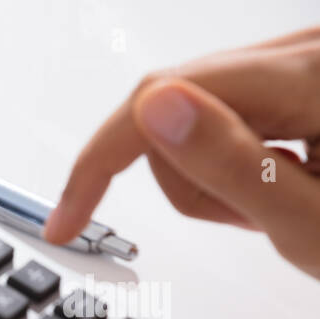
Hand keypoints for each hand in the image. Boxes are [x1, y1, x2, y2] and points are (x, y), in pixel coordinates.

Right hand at [42, 28, 319, 278]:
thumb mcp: (312, 225)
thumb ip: (229, 166)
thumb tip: (155, 110)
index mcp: (311, 76)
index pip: (161, 99)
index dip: (98, 163)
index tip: (67, 220)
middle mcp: (309, 48)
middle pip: (174, 106)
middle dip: (187, 178)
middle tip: (250, 221)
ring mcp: (308, 55)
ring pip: (196, 114)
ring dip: (218, 176)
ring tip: (283, 204)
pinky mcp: (305, 70)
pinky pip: (231, 113)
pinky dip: (241, 161)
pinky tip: (292, 181)